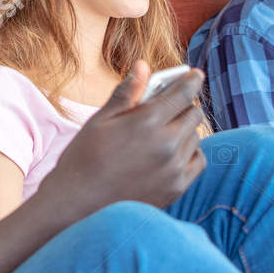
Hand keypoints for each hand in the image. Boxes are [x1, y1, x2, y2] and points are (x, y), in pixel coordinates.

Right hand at [40, 61, 206, 216]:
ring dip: (185, 130)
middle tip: (170, 106)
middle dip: (184, 105)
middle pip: (194, 114)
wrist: (76, 206)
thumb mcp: (100, 121)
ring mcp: (174, 168)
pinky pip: (198, 161)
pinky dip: (191, 152)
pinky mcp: (176, 188)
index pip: (183, 93)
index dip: (191, 79)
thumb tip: (143, 65)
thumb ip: (126, 93)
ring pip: (196, 137)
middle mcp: (167, 144)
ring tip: (163, 132)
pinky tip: (173, 153)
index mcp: (147, 122)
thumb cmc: (83, 159)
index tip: (195, 74)